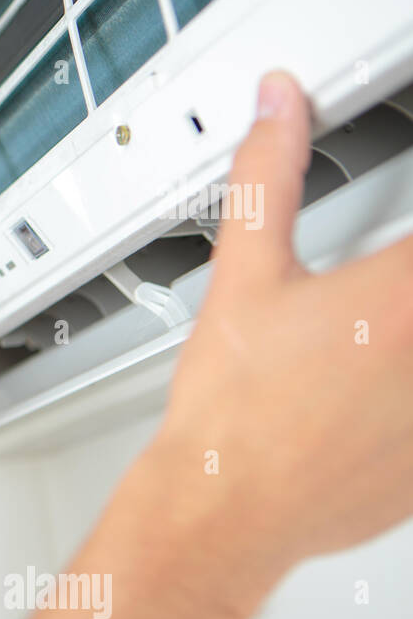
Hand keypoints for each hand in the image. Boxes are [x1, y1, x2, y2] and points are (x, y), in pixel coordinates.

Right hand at [150, 70, 412, 566]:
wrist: (223, 510)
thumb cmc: (233, 411)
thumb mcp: (244, 277)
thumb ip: (268, 178)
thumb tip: (277, 108)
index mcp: (406, 292)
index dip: (400, 239)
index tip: (382, 256)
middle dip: (396, 296)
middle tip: (367, 307)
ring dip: (400, 342)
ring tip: (360, 346)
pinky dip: (403, 394)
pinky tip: (372, 396)